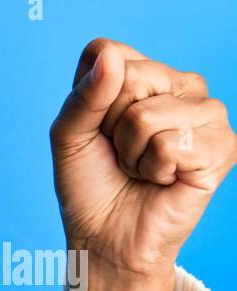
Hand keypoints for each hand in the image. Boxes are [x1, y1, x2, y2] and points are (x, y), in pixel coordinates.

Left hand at [49, 38, 236, 290]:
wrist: (107, 239)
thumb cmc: (89, 187)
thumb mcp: (67, 137)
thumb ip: (84, 96)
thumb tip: (112, 58)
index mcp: (141, 73)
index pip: (107, 51)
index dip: (90, 97)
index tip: (95, 130)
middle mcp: (179, 83)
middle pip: (132, 78)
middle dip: (112, 127)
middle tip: (120, 155)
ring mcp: (206, 112)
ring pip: (149, 115)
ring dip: (133, 153)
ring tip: (140, 169)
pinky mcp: (223, 145)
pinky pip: (174, 143)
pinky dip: (155, 170)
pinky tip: (163, 180)